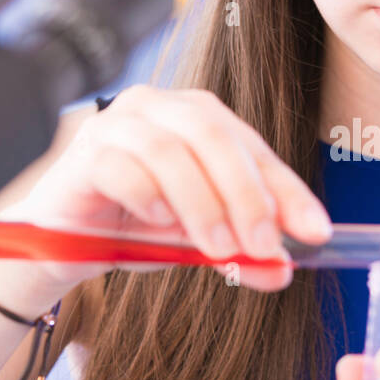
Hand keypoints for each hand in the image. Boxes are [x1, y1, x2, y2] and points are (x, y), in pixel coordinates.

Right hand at [0, 85, 331, 297]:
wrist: (64, 241)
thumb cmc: (135, 226)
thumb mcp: (201, 241)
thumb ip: (242, 251)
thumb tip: (282, 270)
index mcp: (199, 118)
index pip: (255, 149)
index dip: (288, 191)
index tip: (315, 232)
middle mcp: (160, 109)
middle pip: (215, 138)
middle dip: (247, 196)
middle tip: (265, 246)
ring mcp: (118, 125)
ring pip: (171, 152)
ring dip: (203, 204)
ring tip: (218, 247)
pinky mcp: (84, 153)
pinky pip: (121, 167)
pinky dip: (149, 195)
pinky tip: (161, 222)